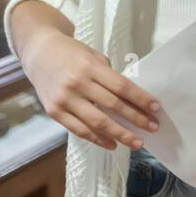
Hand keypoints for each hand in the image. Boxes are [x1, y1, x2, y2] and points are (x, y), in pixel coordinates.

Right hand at [21, 27, 159, 150]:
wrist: (39, 52)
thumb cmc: (71, 53)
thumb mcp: (93, 56)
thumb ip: (109, 76)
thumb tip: (131, 99)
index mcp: (90, 67)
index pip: (122, 86)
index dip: (140, 99)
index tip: (156, 108)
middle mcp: (77, 84)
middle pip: (112, 106)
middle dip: (136, 119)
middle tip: (153, 128)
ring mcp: (64, 100)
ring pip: (97, 123)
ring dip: (120, 135)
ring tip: (138, 143)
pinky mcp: (54, 112)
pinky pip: (79, 130)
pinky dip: (97, 139)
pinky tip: (112, 144)